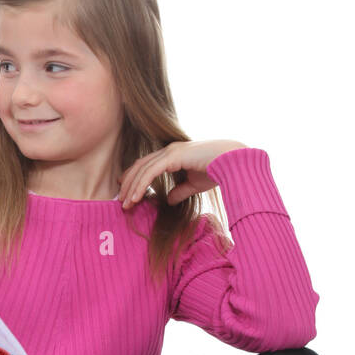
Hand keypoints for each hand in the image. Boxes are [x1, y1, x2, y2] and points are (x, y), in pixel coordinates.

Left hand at [117, 140, 246, 208]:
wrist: (234, 161)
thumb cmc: (218, 171)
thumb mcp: (194, 184)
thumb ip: (180, 191)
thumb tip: (169, 200)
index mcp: (173, 154)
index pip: (147, 164)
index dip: (134, 177)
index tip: (125, 191)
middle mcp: (169, 150)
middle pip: (140, 166)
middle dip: (128, 183)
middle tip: (120, 200)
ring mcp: (170, 151)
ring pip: (142, 169)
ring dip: (131, 187)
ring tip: (125, 204)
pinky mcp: (173, 156)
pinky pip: (150, 172)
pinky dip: (140, 186)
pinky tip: (135, 198)